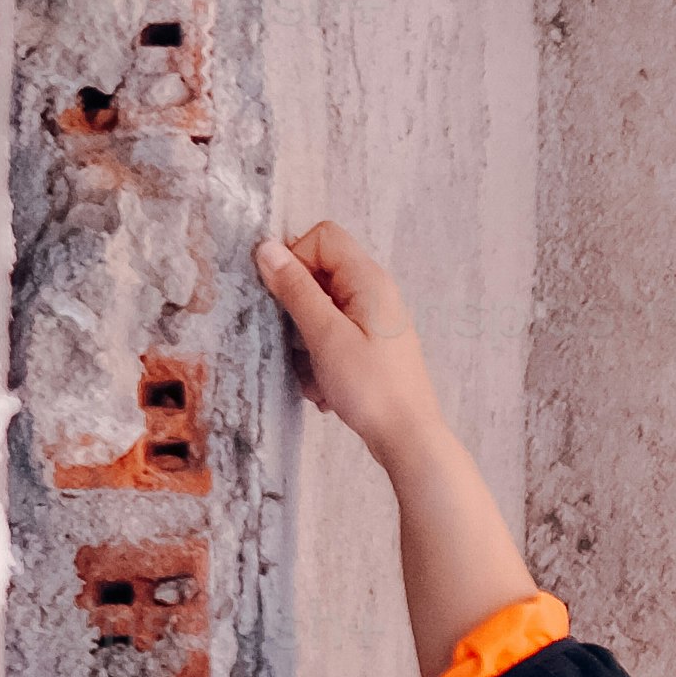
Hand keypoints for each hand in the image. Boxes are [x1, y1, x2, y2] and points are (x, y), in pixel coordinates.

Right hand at [253, 220, 451, 466]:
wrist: (408, 439)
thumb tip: (267, 248)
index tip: (281, 296)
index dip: (294, 259)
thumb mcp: (325, 335)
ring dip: (307, 344)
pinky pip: (331, 340)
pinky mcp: (369, 347)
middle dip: (298, 310)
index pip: (322, 237)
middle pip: (318, 276)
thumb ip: (296, 289)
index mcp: (368, 279)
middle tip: (299, 343)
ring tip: (316, 375)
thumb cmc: (371, 388)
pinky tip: (327, 390)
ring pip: (320, 313)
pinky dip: (321, 362)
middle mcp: (374, 293)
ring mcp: (373, 321)